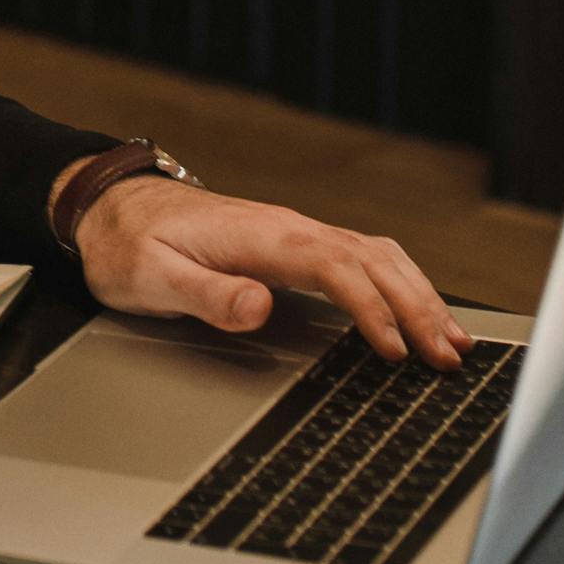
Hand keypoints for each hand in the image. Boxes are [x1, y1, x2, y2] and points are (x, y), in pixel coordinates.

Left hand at [72, 176, 473, 369]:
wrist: (111, 208)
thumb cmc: (129, 246)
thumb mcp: (152, 277)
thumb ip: (206, 294)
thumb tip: (260, 305)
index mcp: (260, 235)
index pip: (334, 266)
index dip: (370, 308)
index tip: (394, 350)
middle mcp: (287, 227)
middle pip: (370, 259)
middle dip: (417, 306)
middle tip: (450, 356)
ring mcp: (294, 232)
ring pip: (375, 255)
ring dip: (417, 294)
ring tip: (453, 339)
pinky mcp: (294, 244)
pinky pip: (361, 257)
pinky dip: (398, 283)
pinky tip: (416, 308)